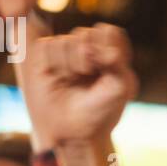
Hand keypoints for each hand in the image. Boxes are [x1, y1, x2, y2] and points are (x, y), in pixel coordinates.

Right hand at [19, 24, 138, 146]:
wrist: (73, 133)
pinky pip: (46, 45)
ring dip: (68, 65)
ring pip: (64, 41)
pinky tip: (56, 79)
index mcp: (112, 55)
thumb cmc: (101, 112)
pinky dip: (51, 64)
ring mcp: (67, 55)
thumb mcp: (120, 89)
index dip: (105, 46)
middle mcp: (90, 52)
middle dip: (86, 59)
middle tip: (87, 78)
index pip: (108, 32)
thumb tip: (106, 49)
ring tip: (71, 82)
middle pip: (84, 34)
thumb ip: (117, 63)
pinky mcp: (46, 60)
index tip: (108, 67)